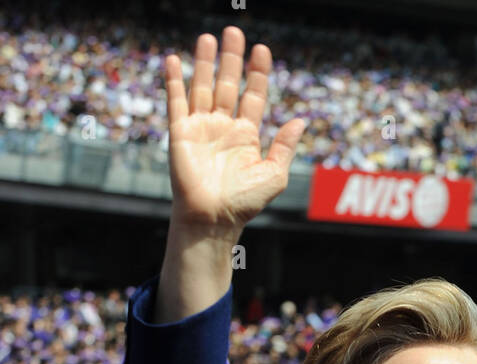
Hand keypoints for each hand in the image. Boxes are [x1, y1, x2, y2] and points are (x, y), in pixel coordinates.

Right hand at [165, 28, 303, 235]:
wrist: (212, 219)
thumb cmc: (244, 203)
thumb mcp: (274, 175)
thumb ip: (285, 147)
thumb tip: (300, 121)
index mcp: (246, 135)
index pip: (253, 95)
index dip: (257, 73)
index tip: (262, 50)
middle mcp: (223, 127)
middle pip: (228, 84)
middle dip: (232, 58)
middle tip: (235, 32)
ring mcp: (201, 128)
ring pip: (203, 86)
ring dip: (205, 62)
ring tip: (209, 37)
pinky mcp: (181, 133)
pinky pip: (176, 101)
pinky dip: (175, 80)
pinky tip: (176, 59)